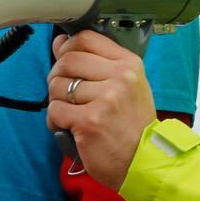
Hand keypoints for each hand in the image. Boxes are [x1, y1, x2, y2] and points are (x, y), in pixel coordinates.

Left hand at [47, 30, 157, 189]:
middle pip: (67, 60)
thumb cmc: (133, 125)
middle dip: (58, 77)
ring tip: (72, 114)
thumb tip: (60, 42)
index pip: (85, 38)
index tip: (65, 60)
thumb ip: (96, 64)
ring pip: (57, 86)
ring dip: (57, 101)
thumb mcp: (127, 87)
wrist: (145, 162)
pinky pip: (54, 110)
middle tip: (66, 94)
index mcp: (129, 64)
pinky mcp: (89, 121)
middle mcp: (120, 78)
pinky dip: (55, 121)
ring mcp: (105, 99)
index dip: (67, 48)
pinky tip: (69, 127)